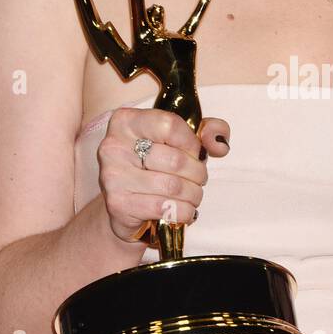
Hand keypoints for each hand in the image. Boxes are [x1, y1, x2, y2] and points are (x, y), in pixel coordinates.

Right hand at [97, 106, 230, 243]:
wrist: (126, 207)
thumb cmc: (155, 167)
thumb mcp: (179, 140)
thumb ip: (206, 131)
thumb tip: (220, 143)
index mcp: (126, 122)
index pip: (170, 125)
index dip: (192, 142)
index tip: (195, 152)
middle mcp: (113, 146)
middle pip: (175, 160)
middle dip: (198, 174)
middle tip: (197, 179)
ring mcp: (113, 176)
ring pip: (173, 187)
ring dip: (193, 195)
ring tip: (192, 195)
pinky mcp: (118, 204)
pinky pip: (165, 208)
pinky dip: (183, 212)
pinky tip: (182, 209)